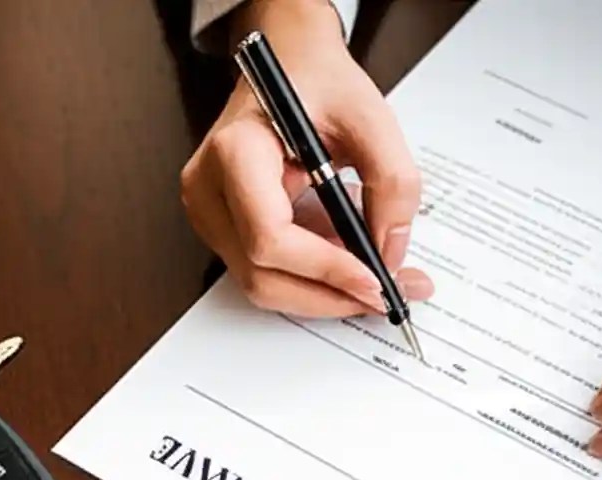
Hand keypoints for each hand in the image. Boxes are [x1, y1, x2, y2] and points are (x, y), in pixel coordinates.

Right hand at [180, 0, 432, 315]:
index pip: (269, 236)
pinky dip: (313, 278)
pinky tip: (349, 261)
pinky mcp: (225, 228)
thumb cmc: (319, 82)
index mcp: (234, 151)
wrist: (290, 63)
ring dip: (324, 291)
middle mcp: (208, 188)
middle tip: (389, 294)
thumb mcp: (371, 117)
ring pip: (264, 284)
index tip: (374, 280)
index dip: (324, 268)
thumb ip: (393, 183)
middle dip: (330, 294)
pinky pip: (267, 272)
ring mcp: (210, 213)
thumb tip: (390, 251)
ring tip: (376, 274)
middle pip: (262, 275)